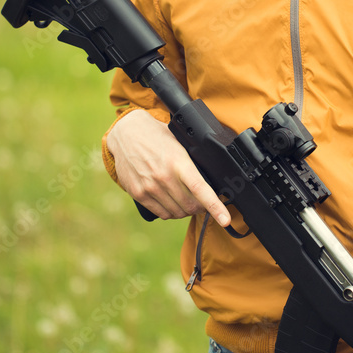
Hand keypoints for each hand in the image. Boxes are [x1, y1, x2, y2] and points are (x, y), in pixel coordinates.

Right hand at [106, 109, 230, 225]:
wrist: (127, 133)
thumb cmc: (157, 136)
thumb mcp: (179, 142)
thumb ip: (192, 161)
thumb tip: (212, 179)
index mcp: (178, 162)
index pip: (201, 189)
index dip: (215, 207)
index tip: (225, 219)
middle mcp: (164, 177)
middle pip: (191, 205)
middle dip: (202, 208)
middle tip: (204, 202)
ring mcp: (150, 187)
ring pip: (177, 212)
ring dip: (187, 211)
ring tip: (188, 201)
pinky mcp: (139, 194)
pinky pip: (162, 213)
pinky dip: (172, 212)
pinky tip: (174, 203)